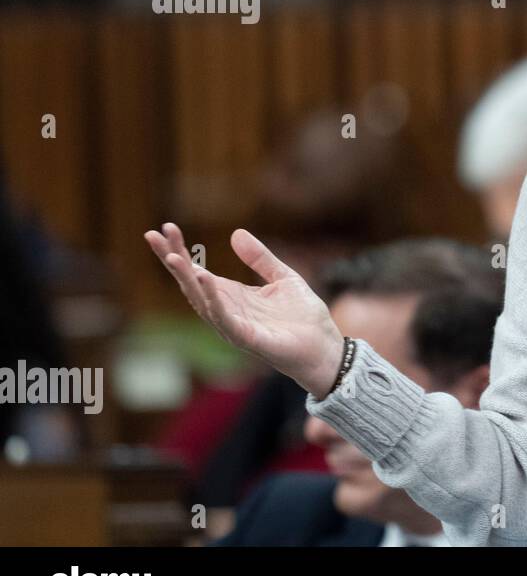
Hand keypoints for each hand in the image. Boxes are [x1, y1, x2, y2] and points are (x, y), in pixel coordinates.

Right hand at [144, 223, 344, 397]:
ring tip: (172, 256)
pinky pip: (224, 317)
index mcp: (232, 296)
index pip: (198, 271)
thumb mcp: (283, 277)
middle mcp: (226, 310)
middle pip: (191, 283)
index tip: (166, 228)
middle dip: (171, 260)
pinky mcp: (247, 338)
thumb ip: (260, 258)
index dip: (181, 250)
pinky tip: (203, 278)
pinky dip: (212, 299)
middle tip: (152, 235)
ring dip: (186, 278)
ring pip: (201, 300)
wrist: (326, 347)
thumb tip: (235, 233)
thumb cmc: (304, 318)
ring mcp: (233, 325)